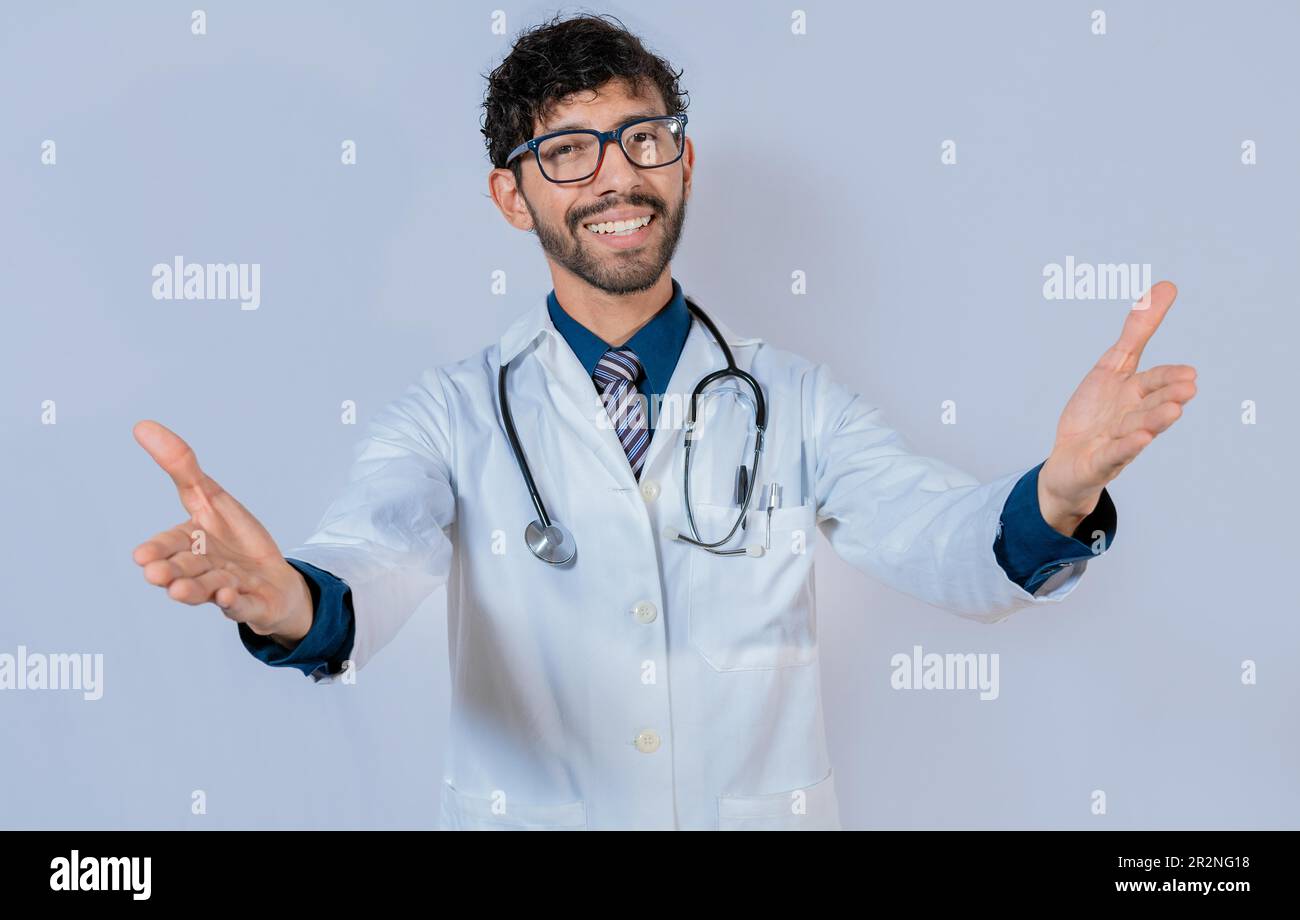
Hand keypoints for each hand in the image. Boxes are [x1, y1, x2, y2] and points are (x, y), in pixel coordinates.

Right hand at [131, 420, 313, 643]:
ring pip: (208, 589)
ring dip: (194, 590)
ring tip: (179, 590)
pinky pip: (242, 605)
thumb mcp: (210, 498)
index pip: (170, 544)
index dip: (157, 550)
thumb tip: (142, 426)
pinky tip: (227, 596)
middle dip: (171, 572)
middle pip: (186, 570)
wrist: (274, 579)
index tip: (141, 555)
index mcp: (190, 545)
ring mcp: (226, 589)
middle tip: (155, 574)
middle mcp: (203, 570)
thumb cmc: (236, 539)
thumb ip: (180, 466)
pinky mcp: (251, 604)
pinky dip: (234, 603)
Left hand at [1038, 281, 1197, 536]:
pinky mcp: (1098, 463)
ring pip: (1137, 430)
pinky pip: (1113, 454)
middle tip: (1188, 387)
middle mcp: (1131, 419)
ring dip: (1155, 420)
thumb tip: (1167, 287)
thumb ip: (1137, 332)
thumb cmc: (1094, 413)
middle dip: (1168, 396)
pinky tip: (1140, 439)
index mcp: (1134, 395)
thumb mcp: (1111, 366)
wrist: (1068, 462)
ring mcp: (1116, 442)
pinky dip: (1127, 447)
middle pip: (1151, 405)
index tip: (1191, 373)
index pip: (1154, 381)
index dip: (1170, 376)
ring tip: (1174, 411)